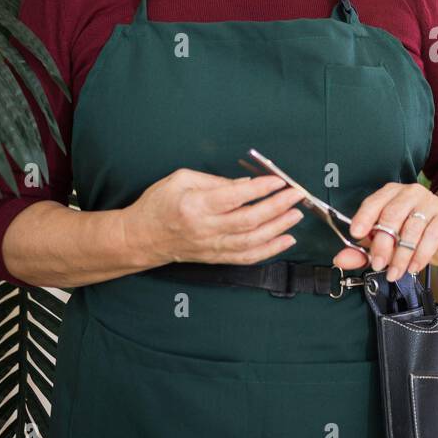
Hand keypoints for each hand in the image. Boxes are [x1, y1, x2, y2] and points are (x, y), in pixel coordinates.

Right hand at [124, 168, 306, 265]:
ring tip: (296, 215)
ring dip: (278, 228)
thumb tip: (247, 184)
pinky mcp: (216, 258)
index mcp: (195, 205)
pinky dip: (270, 250)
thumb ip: (214, 180)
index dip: (259, 189)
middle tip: (296, 195)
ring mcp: (212, 247)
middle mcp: (205, 228)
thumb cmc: (158, 204)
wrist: (140, 238)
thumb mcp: (180, 179)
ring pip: (252, 241)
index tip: (278, 181)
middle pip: (248, 220)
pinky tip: (287, 240)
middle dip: (277, 207)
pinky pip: (247, 257)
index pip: (234, 197)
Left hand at [338, 182, 437, 280]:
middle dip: (382, 244)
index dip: (363, 218)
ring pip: (411, 229)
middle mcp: (410, 193)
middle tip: (377, 264)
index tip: (356, 234)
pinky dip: (420, 255)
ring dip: (401, 256)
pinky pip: (431, 236)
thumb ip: (361, 251)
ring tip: (394, 272)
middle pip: (391, 216)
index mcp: (391, 193)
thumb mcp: (384, 243)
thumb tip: (341, 259)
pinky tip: (413, 267)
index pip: (374, 202)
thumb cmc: (411, 236)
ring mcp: (430, 202)